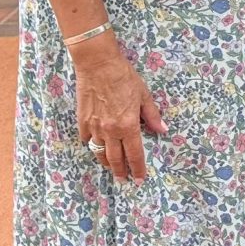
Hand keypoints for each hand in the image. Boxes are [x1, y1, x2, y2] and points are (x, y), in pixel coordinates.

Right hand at [71, 32, 165, 180]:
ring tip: (111, 167)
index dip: (138, 169)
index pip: (134, 155)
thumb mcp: (144, 95)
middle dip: (120, 172)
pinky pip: (87, 139)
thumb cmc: (124, 77)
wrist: (98, 64)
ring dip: (105, 162)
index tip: (139, 179)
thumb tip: (162, 130)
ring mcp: (94, 127)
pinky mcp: (82, 120)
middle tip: (124, 180)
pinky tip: (95, 146)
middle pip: (115, 159)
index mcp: (128, 126)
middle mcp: (110, 131)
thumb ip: (152, 116)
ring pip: (99, 152)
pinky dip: (92, 144)